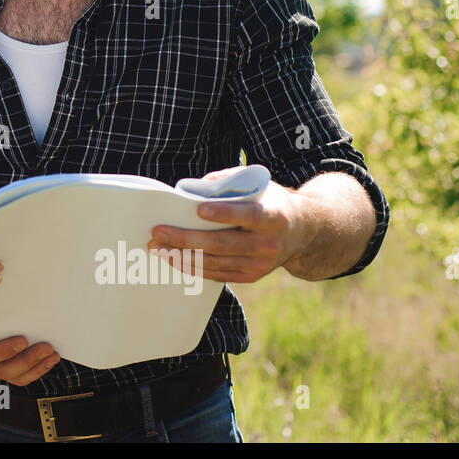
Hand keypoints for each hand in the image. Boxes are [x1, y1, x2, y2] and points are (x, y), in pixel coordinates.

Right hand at [0, 336, 60, 386]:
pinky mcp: (2, 371)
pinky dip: (37, 370)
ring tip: (51, 355)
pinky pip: (20, 378)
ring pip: (13, 375)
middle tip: (45, 347)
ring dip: (36, 365)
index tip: (24, 340)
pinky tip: (49, 361)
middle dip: (27, 359)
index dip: (4, 350)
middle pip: (2, 368)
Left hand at [148, 168, 308, 282]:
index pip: (247, 215)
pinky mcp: (250, 276)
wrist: (301, 232)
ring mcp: (260, 264)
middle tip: (158, 232)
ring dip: (182, 256)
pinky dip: (192, 267)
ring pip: (215, 262)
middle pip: (222, 244)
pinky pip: (217, 274)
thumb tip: (191, 189)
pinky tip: (172, 258)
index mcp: (273, 216)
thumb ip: (227, 182)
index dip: (223, 213)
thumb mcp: (258, 185)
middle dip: (186, 238)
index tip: (198, 209)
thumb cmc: (269, 202)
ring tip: (157, 247)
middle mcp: (268, 243)